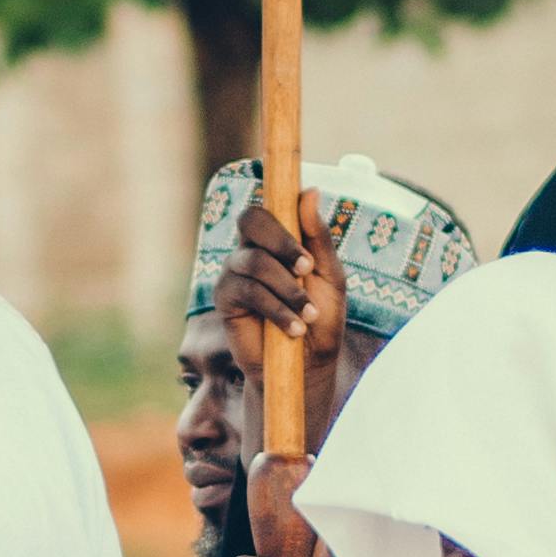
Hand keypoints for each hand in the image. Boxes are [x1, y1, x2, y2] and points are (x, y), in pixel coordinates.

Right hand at [215, 195, 346, 461]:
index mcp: (277, 239)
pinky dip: (275, 308)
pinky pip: (247, 291)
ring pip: (254, 261)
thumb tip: (310, 190)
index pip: (270, 207)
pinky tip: (294, 327)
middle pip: (250, 219)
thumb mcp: (330, 276)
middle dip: (281, 242)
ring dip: (287, 288)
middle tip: (307, 268)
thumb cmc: (322, 318)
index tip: (306, 231)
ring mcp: (235, 273)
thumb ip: (319, 237)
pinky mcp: (225, 299)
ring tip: (308, 315)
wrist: (308, 366)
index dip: (282, 209)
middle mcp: (251, 250)